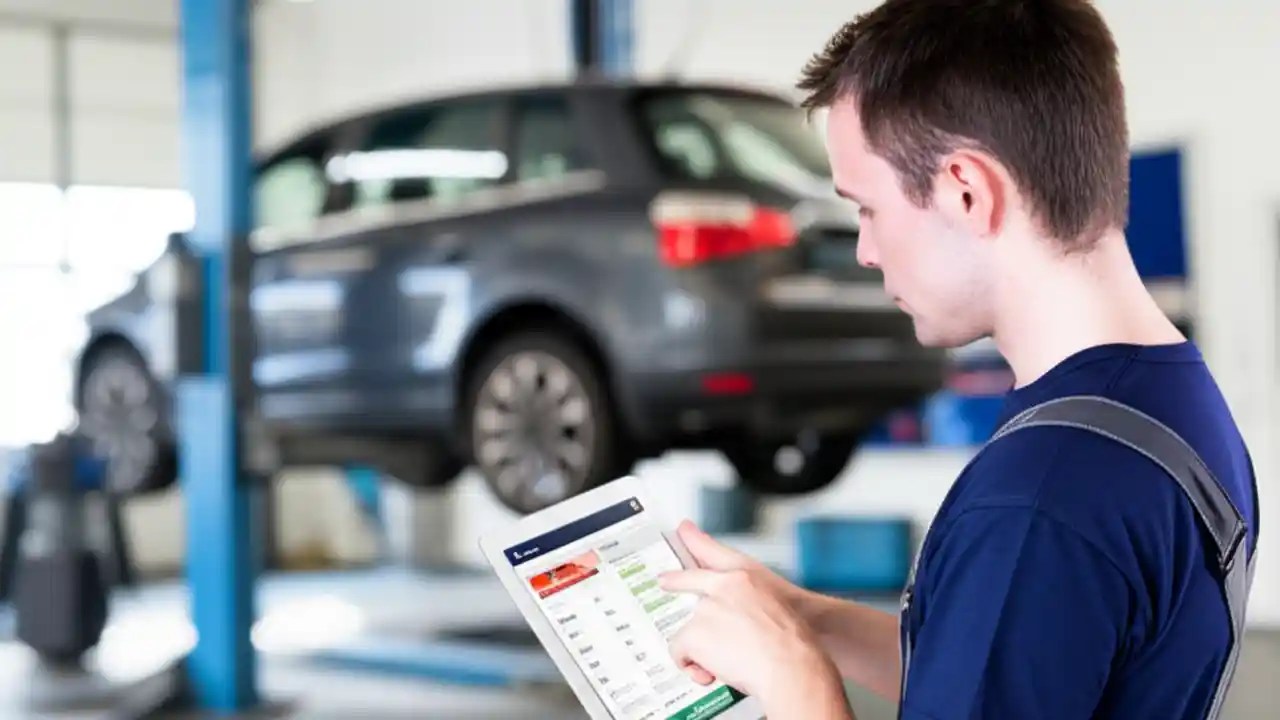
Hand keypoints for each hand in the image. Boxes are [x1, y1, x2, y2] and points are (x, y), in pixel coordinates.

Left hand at [660, 521, 840, 706]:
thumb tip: (737, 621)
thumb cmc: (791, 644)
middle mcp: (725, 585)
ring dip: (701, 646)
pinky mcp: (695, 631)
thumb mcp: (777, 609)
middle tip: (664, 582)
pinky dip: (690, 664)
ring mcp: (707, 607)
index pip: (716, 552)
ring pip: (689, 627)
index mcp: (748, 577)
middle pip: (690, 579)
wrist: (789, 666)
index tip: (683, 532)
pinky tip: (709, 671)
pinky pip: (679, 649)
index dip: (696, 541)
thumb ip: (752, 604)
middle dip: (676, 581)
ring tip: (723, 661)